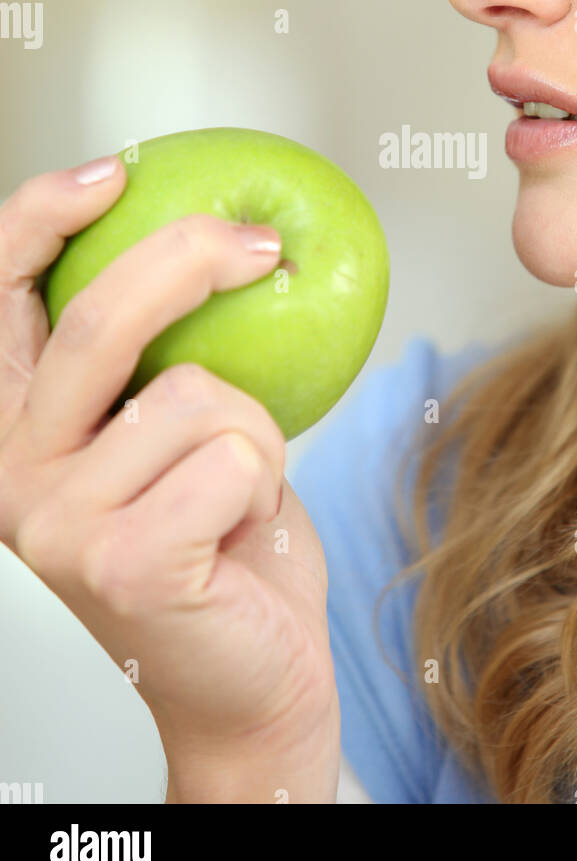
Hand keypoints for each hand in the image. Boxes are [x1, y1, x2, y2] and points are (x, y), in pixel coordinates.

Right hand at [0, 155, 338, 790]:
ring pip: (198, 393)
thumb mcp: (176, 443)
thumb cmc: (219, 558)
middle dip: (191, 256)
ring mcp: (55, 521)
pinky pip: (236, 455)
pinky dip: (266, 484)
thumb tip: (214, 242)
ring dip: (257, 431)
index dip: (43, 214)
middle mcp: (11, 473)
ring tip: (238, 495)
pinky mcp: (119, 559)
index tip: (115, 171)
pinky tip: (239, 537)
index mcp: (16, 432)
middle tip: (260, 247)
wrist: (245, 689)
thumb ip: (161, 365)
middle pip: (100, 317)